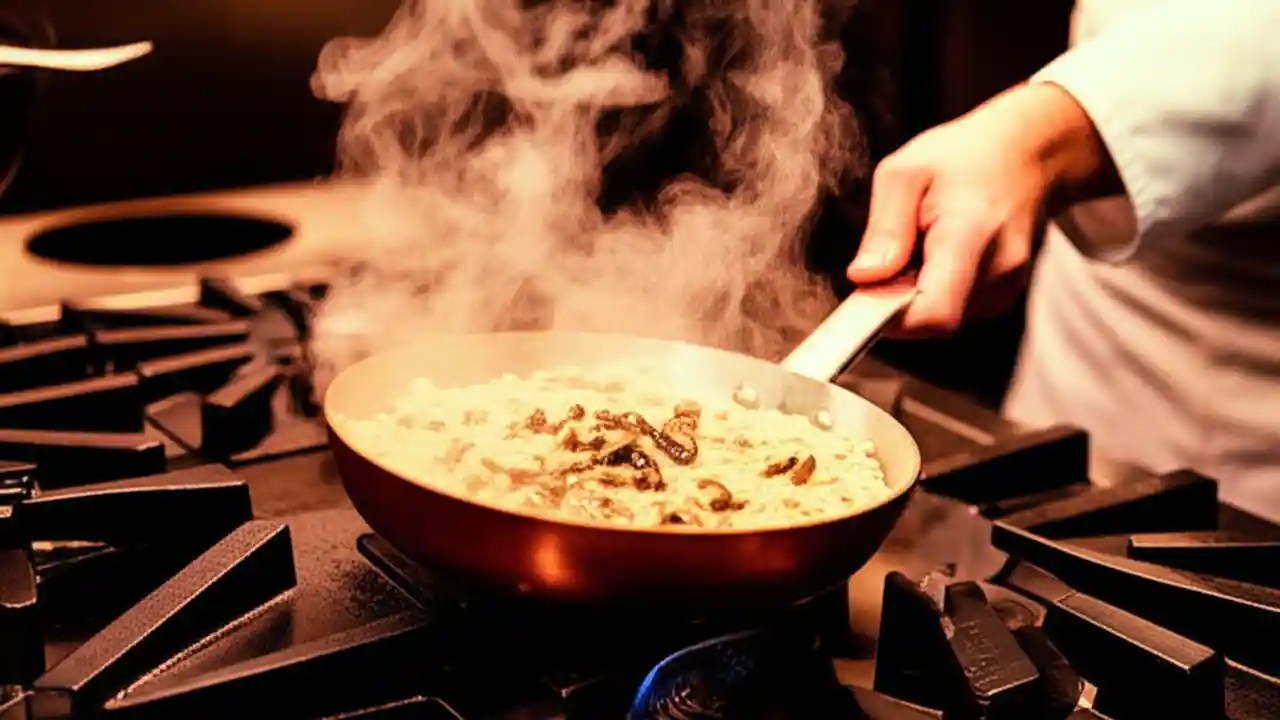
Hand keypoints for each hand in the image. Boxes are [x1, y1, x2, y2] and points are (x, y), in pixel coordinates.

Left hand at [847, 82, 1111, 336]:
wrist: (1028, 152)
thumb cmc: (963, 156)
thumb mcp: (905, 172)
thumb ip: (885, 228)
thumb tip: (864, 277)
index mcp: (970, 236)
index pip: (935, 313)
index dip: (891, 318)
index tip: (865, 297)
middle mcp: (999, 269)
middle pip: (935, 322)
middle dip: (899, 301)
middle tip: (892, 257)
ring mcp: (1009, 285)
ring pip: (945, 318)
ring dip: (919, 294)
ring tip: (922, 246)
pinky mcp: (1006, 294)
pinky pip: (959, 309)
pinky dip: (939, 291)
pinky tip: (941, 255)